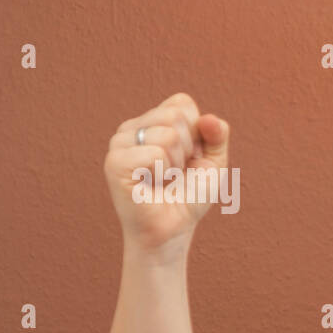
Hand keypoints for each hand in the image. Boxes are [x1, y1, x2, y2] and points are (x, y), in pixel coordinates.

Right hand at [103, 93, 229, 259]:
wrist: (173, 229)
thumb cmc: (188, 196)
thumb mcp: (214, 162)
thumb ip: (218, 135)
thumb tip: (209, 118)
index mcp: (152, 121)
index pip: (182, 103)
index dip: (197, 134)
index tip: (188, 158)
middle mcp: (132, 127)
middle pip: (175, 116)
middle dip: (188, 149)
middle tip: (174, 172)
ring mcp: (120, 143)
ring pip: (167, 134)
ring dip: (175, 164)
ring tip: (162, 179)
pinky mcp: (115, 162)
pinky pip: (155, 153)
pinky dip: (163, 173)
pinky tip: (151, 185)